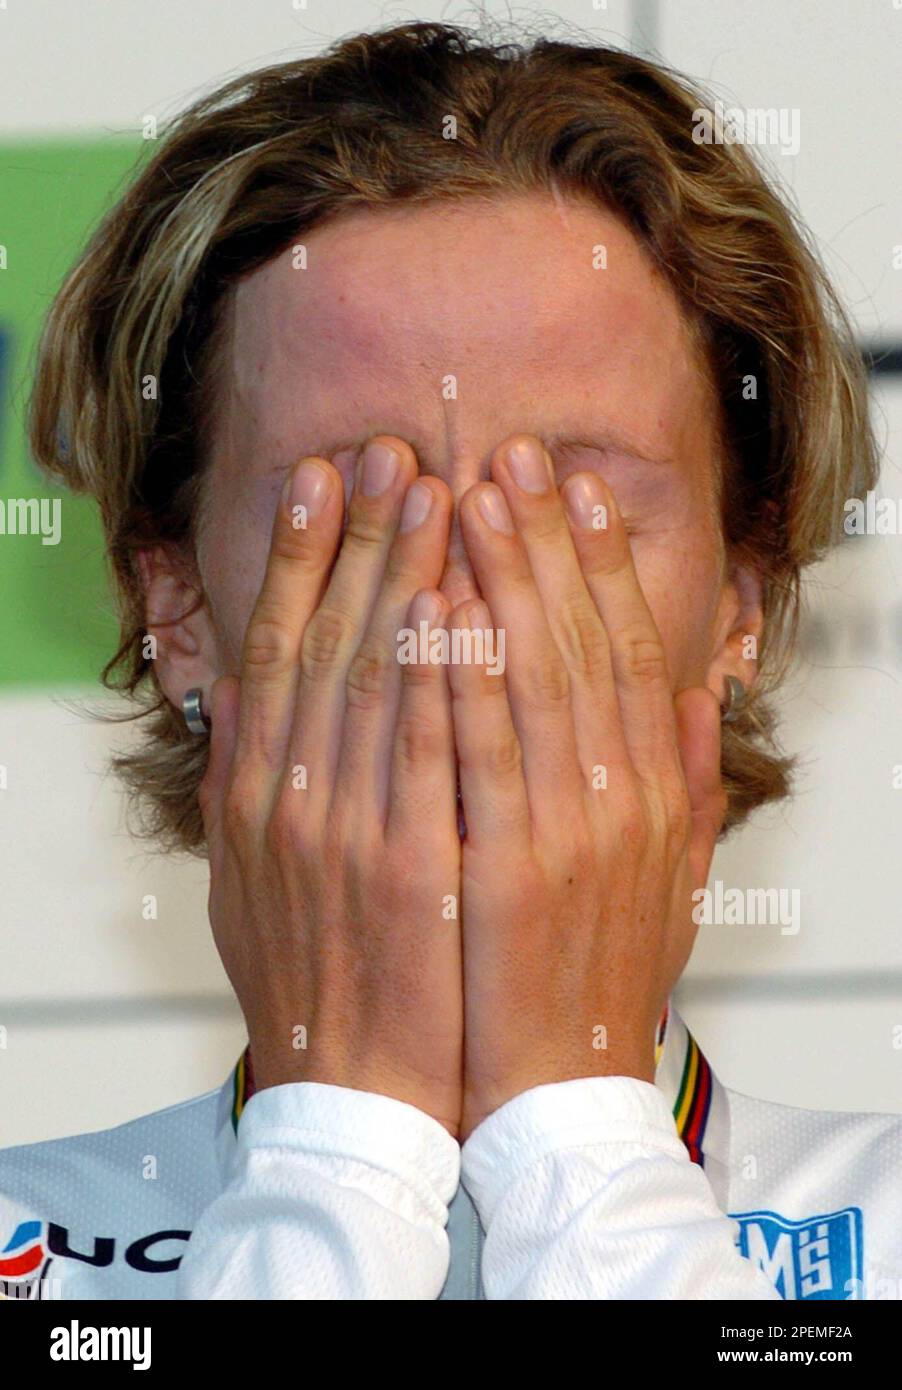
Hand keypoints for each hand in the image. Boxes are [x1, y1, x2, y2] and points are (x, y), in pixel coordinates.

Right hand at [199, 438, 463, 1135]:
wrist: (352, 1086)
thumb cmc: (309, 977)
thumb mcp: (250, 875)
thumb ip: (251, 778)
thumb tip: (251, 689)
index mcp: (253, 792)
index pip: (273, 645)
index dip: (299, 555)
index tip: (323, 478)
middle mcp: (291, 796)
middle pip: (327, 638)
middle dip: (364, 536)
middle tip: (394, 450)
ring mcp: (351, 828)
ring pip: (378, 675)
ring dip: (409, 574)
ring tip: (441, 490)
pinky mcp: (413, 864)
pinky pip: (431, 747)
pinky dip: (446, 669)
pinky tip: (467, 600)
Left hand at [449, 436, 724, 1140]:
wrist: (561, 1088)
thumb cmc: (600, 980)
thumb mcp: (673, 877)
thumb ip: (692, 781)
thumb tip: (705, 694)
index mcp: (655, 789)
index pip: (633, 646)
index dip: (604, 558)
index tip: (575, 485)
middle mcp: (621, 794)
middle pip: (583, 637)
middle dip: (543, 536)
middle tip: (509, 451)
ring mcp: (568, 828)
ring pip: (533, 674)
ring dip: (499, 575)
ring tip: (465, 492)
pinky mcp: (511, 867)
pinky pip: (481, 749)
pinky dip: (461, 672)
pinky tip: (437, 603)